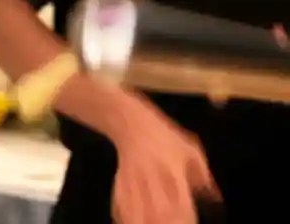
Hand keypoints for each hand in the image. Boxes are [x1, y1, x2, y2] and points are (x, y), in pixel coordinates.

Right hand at [109, 95, 219, 223]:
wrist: (130, 122)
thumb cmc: (165, 136)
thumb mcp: (191, 150)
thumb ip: (204, 176)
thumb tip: (216, 201)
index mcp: (172, 172)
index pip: (181, 204)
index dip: (186, 220)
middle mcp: (151, 180)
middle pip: (158, 214)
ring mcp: (132, 183)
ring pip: (136, 214)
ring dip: (145, 223)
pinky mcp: (119, 184)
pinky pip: (120, 207)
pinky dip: (126, 218)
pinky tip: (133, 222)